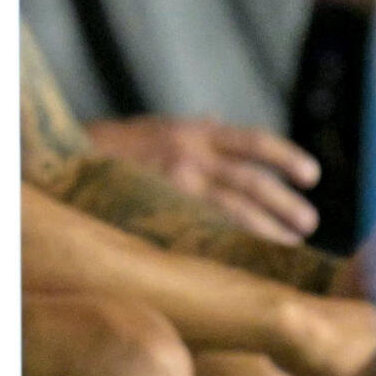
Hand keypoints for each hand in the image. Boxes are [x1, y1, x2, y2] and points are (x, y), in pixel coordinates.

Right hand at [86, 116, 322, 241]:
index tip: (312, 176)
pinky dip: (233, 243)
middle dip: (285, 202)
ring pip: (235, 209)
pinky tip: (249, 257)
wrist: (63, 161)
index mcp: (191, 132)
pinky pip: (206, 230)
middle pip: (252, 180)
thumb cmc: (105, 147)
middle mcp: (189, 153)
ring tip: (292, 243)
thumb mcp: (151, 126)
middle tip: (309, 222)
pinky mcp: (160, 210)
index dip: (286, 157)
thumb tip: (215, 119)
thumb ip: (186, 127)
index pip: (252, 142)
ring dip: (268, 227)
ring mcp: (174, 184)